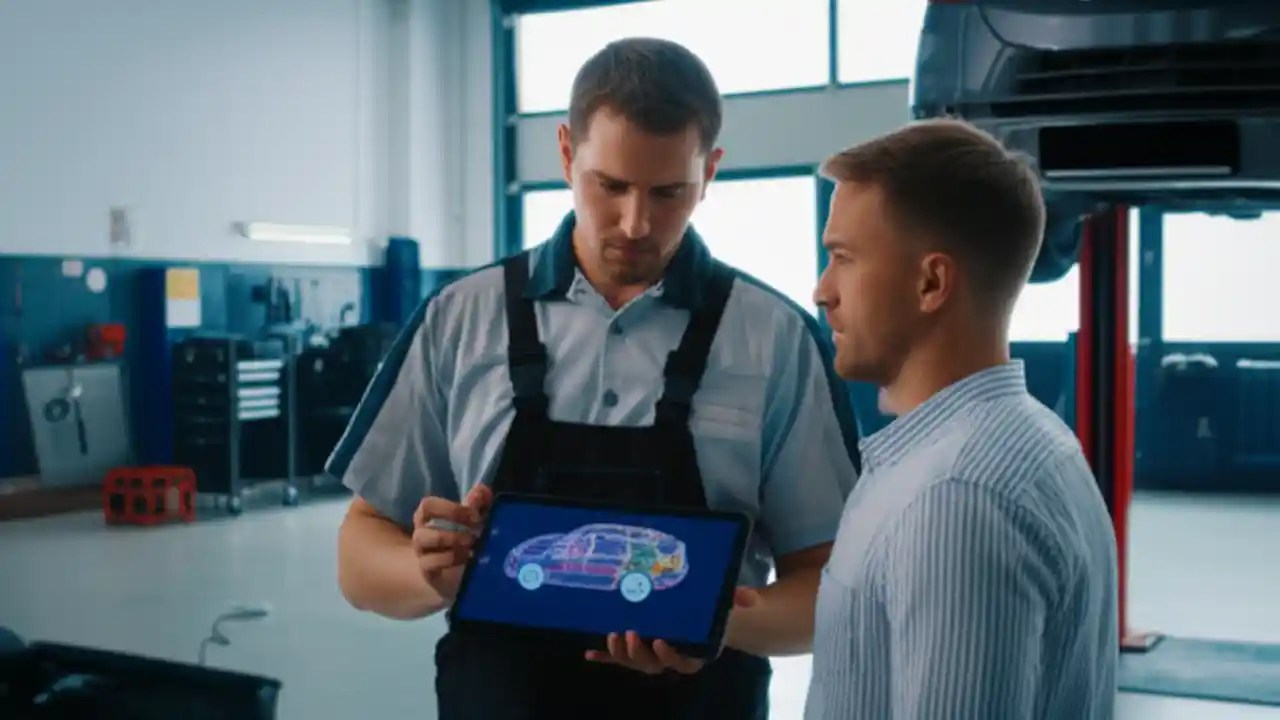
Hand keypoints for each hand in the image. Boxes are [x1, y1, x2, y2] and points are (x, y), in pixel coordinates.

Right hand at [411, 484, 492, 602]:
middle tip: (476, 527)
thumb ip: (479, 504)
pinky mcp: (427, 572)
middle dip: (451, 519)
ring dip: (450, 537)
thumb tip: (481, 490)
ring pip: (422, 538)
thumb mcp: (474, 521)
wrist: (457, 578)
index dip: (450, 507)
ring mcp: (422, 553)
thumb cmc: (464, 542)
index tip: (474, 513)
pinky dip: (450, 558)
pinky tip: (468, 558)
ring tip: (471, 542)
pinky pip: (429, 562)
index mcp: (429, 519)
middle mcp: (421, 534)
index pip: (428, 505)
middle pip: (423, 517)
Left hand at [584, 586, 760, 674]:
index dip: (670, 656)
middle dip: (639, 653)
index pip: (683, 663)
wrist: (704, 615)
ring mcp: (651, 654)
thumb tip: (749, 598)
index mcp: (693, 652)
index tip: (661, 641)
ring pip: (634, 662)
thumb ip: (737, 599)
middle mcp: (670, 657)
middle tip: (631, 634)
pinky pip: (619, 658)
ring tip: (613, 635)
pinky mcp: (635, 648)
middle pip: (653, 664)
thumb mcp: (726, 604)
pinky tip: (589, 654)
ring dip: (621, 653)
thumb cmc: (714, 611)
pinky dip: (605, 657)